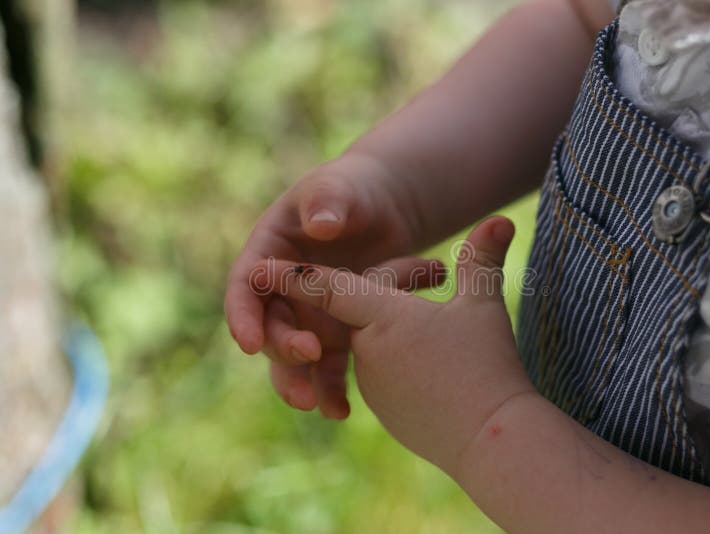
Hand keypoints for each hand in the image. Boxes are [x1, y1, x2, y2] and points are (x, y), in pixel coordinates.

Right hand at [225, 152, 442, 418]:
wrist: (383, 210)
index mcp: (268, 255)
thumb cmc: (353, 192)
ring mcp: (308, 315)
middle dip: (282, 349)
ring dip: (302, 381)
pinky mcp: (336, 332)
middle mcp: (281, 291)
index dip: (243, 316)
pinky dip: (334, 388)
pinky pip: (329, 366)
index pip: (245, 287)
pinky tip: (343, 411)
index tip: (249, 342)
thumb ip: (328, 201)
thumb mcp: (339, 189)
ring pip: (295, 356)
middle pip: (270, 327)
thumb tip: (319, 225)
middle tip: (307, 360)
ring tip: (319, 406)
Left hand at [258, 216, 535, 473]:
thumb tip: (503, 220)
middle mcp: (366, 352)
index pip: (326, 288)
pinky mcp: (386, 413)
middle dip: (391, 286)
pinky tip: (430, 356)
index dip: (295, 274)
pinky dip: (398, 355)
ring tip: (441, 318)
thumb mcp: (484, 305)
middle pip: (362, 308)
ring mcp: (373, 388)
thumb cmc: (487, 367)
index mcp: (380, 318)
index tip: (261, 265)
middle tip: (435, 272)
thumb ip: (483, 260)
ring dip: (394, 324)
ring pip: (370, 341)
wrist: (494, 441)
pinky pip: (379, 372)